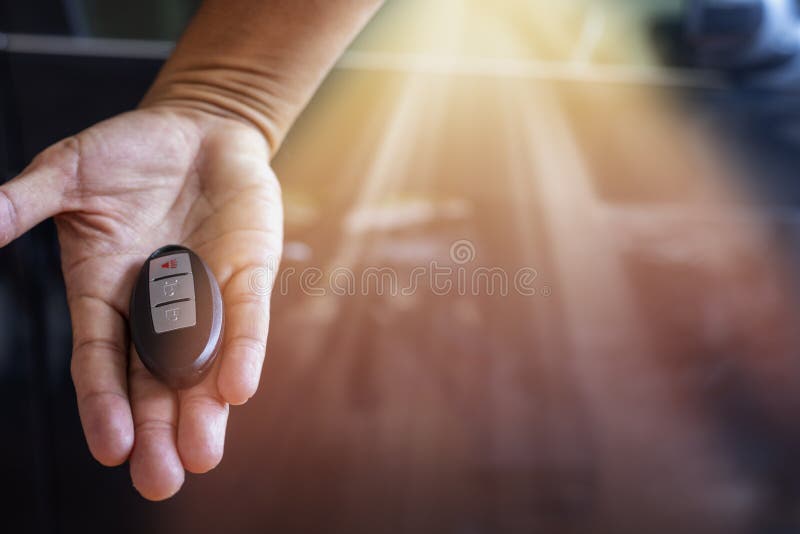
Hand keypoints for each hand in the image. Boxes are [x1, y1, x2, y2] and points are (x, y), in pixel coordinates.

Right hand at [0, 107, 282, 499]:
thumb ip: (23, 203)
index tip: (110, 449)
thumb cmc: (128, 153)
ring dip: (202, 409)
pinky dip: (242, 349)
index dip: (104, 404)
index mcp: (104, 293)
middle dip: (157, 429)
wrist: (198, 130)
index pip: (101, 361)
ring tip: (200, 457)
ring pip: (201, 363)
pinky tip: (238, 390)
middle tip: (160, 479)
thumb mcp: (66, 174)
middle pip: (153, 380)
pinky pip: (245, 317)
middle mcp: (155, 306)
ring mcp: (204, 292)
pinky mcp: (246, 273)